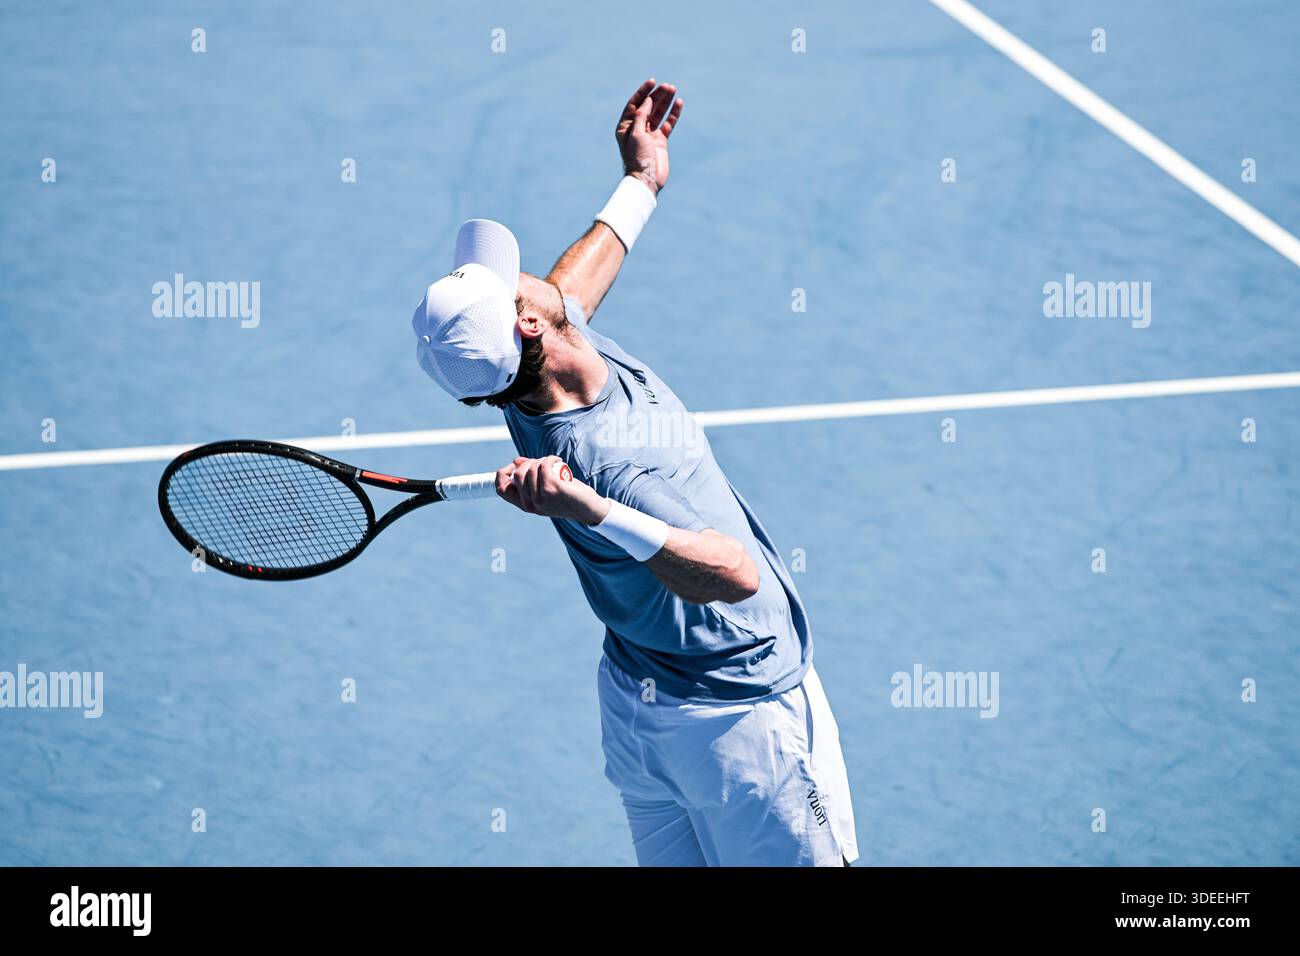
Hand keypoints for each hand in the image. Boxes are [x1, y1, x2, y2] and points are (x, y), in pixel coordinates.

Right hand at [495, 456, 611, 524]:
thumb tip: (516, 461)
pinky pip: (544, 466)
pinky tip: (557, 460)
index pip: (501, 489)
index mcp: (525, 505)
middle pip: (517, 474)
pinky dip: (550, 459)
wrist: (588, 510)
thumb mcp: (545, 489)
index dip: (502, 474)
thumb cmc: (567, 498)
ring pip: (531, 468)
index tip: (513, 466)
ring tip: (552, 463)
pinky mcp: (552, 488)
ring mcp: (541, 497)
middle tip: (541, 463)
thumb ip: (531, 477)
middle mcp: (530, 503)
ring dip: (541, 460)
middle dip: (527, 463)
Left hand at [615, 78, 683, 194]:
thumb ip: (641, 116)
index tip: (653, 81)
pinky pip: (668, 123)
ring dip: (665, 101)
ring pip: (658, 113)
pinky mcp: (661, 141)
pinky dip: (673, 114)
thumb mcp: (636, 134)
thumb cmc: (637, 158)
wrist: (647, 179)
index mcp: (625, 127)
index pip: (634, 104)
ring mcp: (649, 134)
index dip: (643, 92)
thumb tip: (647, 100)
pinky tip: (679, 103)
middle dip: (657, 95)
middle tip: (668, 86)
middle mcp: (637, 128)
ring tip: (673, 89)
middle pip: (648, 107)